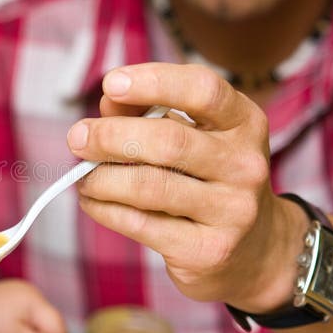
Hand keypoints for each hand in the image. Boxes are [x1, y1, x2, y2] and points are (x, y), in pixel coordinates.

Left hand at [67, 62, 302, 312]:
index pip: (203, 90)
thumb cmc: (210, 179)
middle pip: (168, 141)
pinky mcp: (208, 251)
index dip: (154, 81)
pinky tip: (92, 202)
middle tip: (77, 138)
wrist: (255, 251)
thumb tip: (109, 101)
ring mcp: (232, 211)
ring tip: (82, 177)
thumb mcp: (195, 138)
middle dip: (110, 136)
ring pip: (149, 186)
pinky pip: (141, 224)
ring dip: (101, 178)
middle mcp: (246, 165)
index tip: (111, 83)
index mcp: (245, 123)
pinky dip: (105, 209)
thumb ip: (151, 113)